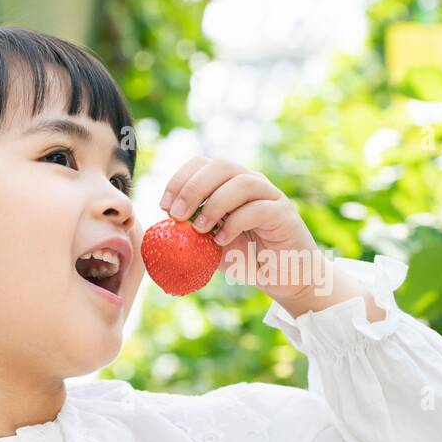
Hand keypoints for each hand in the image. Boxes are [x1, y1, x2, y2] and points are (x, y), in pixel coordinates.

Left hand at [159, 157, 323, 303]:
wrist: (285, 278)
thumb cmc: (248, 258)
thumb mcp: (210, 245)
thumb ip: (190, 233)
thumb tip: (156, 231)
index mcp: (230, 183)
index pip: (203, 163)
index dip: (180, 179)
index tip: (164, 205)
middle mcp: (252, 183)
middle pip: (221, 166)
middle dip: (193, 188)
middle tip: (176, 215)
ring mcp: (271, 196)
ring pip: (243, 182)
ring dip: (214, 203)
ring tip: (200, 229)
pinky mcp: (285, 215)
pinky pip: (260, 208)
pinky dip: (236, 222)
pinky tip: (221, 240)